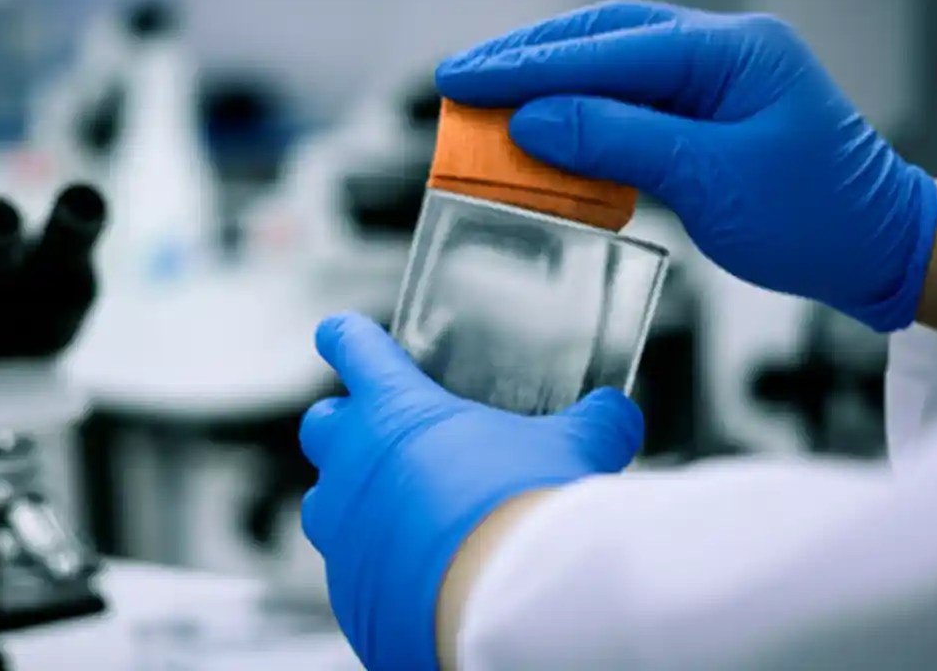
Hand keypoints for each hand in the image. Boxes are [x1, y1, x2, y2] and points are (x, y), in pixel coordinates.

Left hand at [300, 312, 642, 669]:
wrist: (509, 603)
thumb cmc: (530, 509)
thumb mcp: (574, 448)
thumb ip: (593, 423)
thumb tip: (615, 413)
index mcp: (398, 408)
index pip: (355, 348)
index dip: (346, 336)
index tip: (338, 333)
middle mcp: (354, 463)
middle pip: (322, 424)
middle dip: (343, 423)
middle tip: (375, 432)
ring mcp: (343, 529)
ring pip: (324, 502)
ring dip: (352, 499)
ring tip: (396, 510)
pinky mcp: (348, 590)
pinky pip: (348, 567)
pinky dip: (373, 562)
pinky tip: (413, 570)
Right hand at [435, 0, 936, 331]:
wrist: (878, 253)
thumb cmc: (815, 219)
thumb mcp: (712, 180)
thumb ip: (619, 140)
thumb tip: (533, 120)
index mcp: (732, 51)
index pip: (608, 48)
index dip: (528, 66)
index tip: (462, 79)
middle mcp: (720, 51)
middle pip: (602, 38)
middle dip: (526, 58)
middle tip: (458, 79)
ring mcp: (713, 80)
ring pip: (609, 66)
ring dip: (545, 82)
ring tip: (483, 98)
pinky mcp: (704, 116)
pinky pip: (626, 104)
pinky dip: (577, 115)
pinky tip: (539, 128)